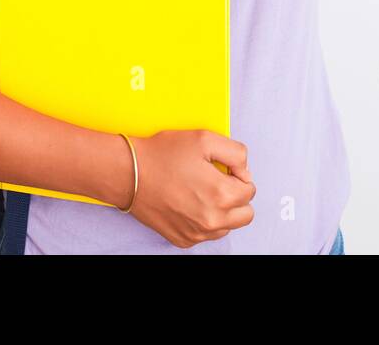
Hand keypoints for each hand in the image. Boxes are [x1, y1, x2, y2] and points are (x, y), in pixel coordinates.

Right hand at [124, 130, 254, 248]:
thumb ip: (236, 153)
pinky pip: (206, 234)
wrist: (129, 173)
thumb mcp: (205, 139)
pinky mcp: (183, 239)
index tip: (221, 169)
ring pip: (227, 226)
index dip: (237, 175)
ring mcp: (197, 233)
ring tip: (201, 191)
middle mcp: (212, 220)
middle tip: (215, 181)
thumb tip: (245, 172)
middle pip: (245, 214)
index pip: (250, 190)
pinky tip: (189, 203)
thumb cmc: (162, 155)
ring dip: (222, 211)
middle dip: (235, 196)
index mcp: (222, 195)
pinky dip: (203, 220)